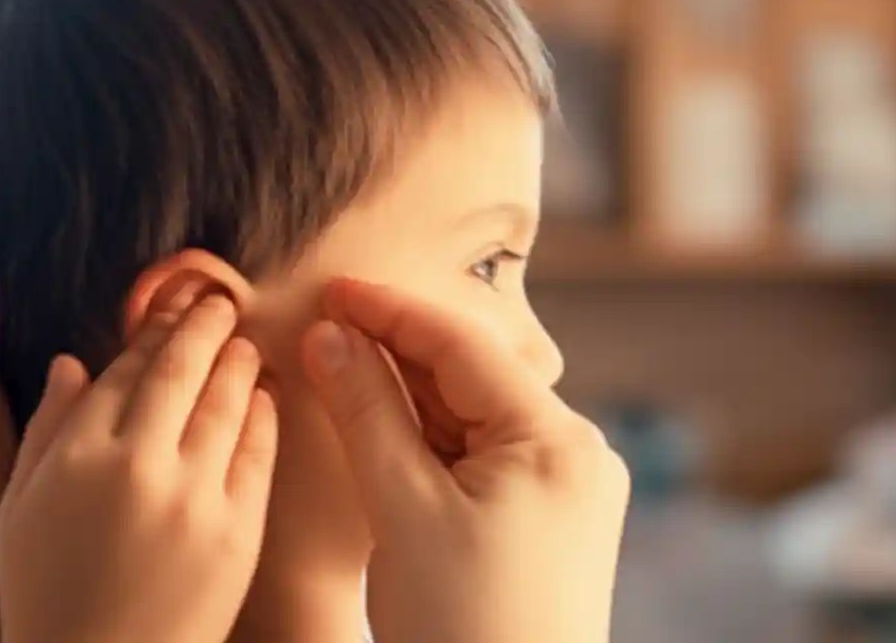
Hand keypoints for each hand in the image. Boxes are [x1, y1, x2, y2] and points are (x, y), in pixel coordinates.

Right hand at [0, 287, 278, 642]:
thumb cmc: (46, 596)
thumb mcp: (20, 511)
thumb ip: (45, 430)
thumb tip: (73, 363)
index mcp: (79, 458)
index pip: (123, 371)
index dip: (151, 330)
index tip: (168, 306)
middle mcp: (139, 468)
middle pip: (180, 372)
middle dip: (203, 325)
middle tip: (218, 300)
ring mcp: (195, 499)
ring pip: (225, 403)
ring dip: (238, 361)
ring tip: (244, 338)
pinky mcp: (239, 532)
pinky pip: (258, 454)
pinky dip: (264, 415)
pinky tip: (265, 395)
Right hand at [301, 278, 629, 642]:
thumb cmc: (464, 630)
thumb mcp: (405, 510)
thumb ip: (367, 412)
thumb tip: (329, 335)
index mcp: (557, 442)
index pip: (462, 347)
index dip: (391, 310)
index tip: (333, 288)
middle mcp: (574, 455)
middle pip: (469, 377)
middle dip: (394, 352)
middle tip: (321, 328)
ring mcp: (562, 490)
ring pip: (469, 417)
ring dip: (404, 396)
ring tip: (338, 369)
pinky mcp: (542, 520)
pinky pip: (476, 456)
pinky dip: (424, 439)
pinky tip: (377, 425)